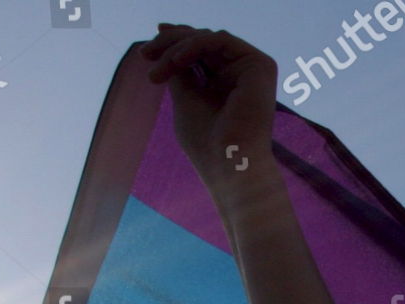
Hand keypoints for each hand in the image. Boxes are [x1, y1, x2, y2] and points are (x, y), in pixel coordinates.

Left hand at [139, 24, 276, 184]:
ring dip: (177, 48)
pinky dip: (195, 46)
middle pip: (201, 42)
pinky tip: (176, 62)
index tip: (146, 51)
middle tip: (145, 54)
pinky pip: (220, 40)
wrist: (230, 165)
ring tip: (157, 71)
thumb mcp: (184, 100)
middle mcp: (239, 74)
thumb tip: (165, 38)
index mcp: (224, 84)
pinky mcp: (259, 65)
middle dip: (170, 42)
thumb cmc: (207, 145)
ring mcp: (250, 69)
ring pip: (208, 38)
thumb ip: (179, 69)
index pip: (198, 55)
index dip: (173, 45)